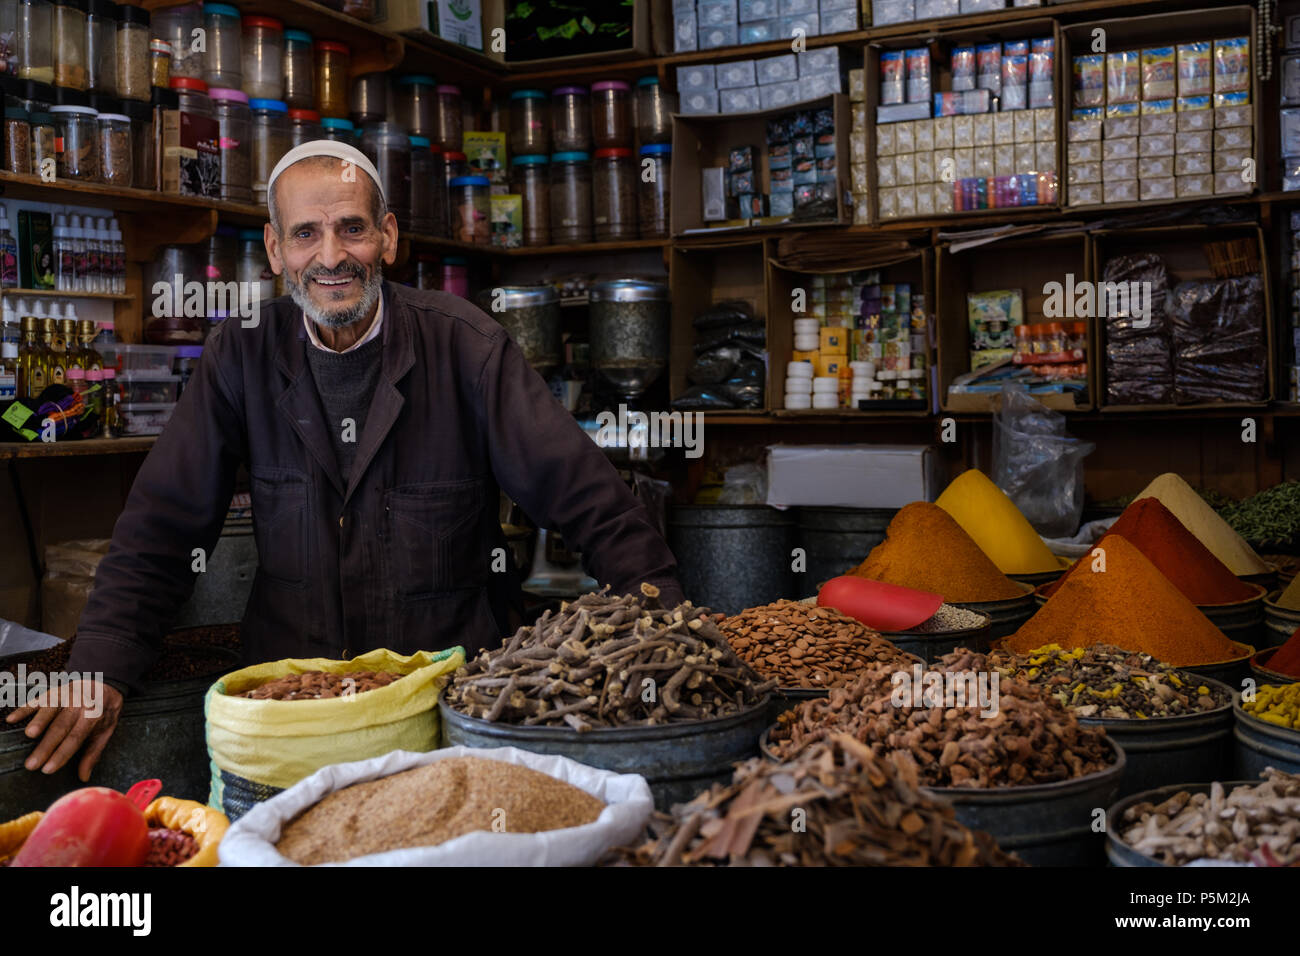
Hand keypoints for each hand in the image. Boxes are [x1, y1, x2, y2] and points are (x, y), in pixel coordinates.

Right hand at [5, 679, 124, 781]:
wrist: (108, 685)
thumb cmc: (103, 714)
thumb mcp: (105, 732)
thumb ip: (93, 754)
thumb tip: (84, 777)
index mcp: (93, 717)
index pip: (75, 738)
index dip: (61, 754)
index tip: (48, 769)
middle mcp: (80, 705)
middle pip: (61, 727)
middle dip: (46, 746)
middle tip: (31, 764)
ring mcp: (66, 696)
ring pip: (51, 710)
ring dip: (39, 722)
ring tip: (29, 735)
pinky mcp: (54, 691)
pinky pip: (38, 699)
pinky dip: (24, 708)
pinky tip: (12, 719)